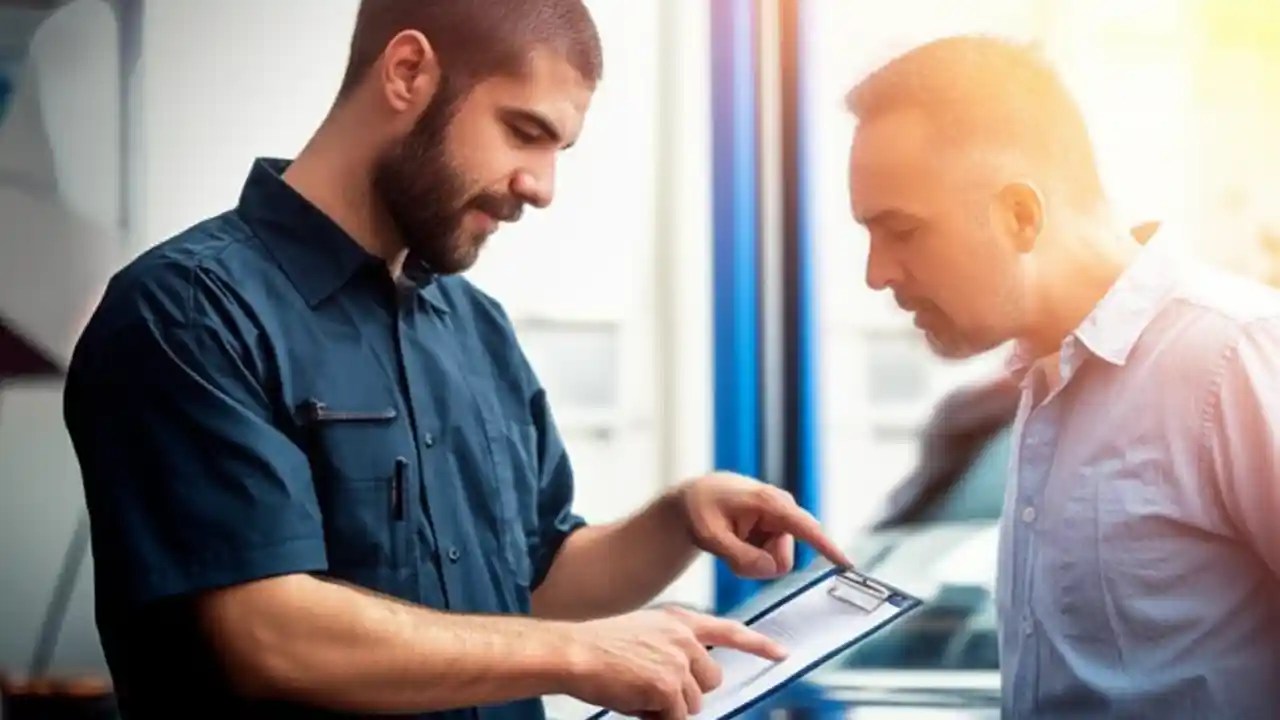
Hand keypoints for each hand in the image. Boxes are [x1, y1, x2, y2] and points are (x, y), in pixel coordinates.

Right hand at [564, 605, 786, 719]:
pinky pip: (676, 718)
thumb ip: (676, 650)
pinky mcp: (669, 687)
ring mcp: (679, 662)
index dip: (758, 644)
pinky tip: (635, 701)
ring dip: (669, 708)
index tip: (781, 653)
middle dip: (688, 693)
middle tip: (651, 687)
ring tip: (637, 691)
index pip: (729, 630)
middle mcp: (686, 638)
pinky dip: (656, 718)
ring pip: (694, 704)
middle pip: (712, 681)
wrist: (574, 652)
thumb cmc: (600, 647)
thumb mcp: (646, 634)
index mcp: (680, 620)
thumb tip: (694, 682)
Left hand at [677, 472, 851, 577]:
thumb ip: (740, 556)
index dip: (828, 547)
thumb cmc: (700, 510)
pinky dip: (752, 558)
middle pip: (783, 560)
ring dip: (752, 561)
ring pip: (776, 564)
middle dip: (758, 564)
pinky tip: (737, 540)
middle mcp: (782, 509)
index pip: (807, 528)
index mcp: (770, 503)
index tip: (848, 564)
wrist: (694, 500)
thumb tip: (772, 570)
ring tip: (731, 541)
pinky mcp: (776, 530)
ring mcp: (780, 521)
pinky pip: (770, 560)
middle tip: (729, 549)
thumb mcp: (710, 536)